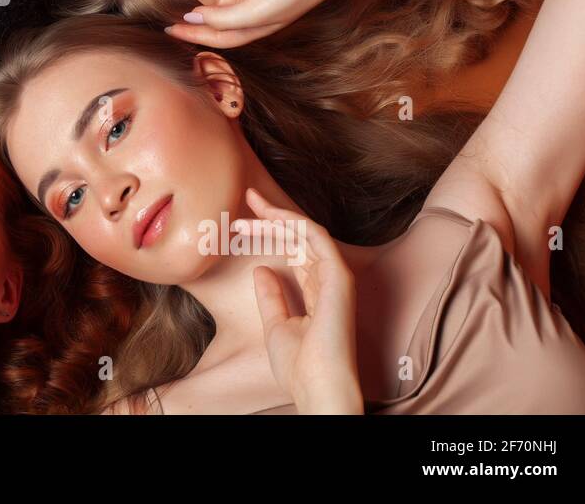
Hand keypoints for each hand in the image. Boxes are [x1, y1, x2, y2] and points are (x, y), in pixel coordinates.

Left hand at [242, 189, 362, 414]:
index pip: (295, 252)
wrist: (316, 386)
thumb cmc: (300, 365)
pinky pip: (318, 238)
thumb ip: (271, 297)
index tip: (245, 220)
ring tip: (252, 206)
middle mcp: (328, 281)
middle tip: (248, 199)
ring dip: (279, 216)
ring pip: (307, 233)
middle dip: (273, 216)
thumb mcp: (276, 325)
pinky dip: (295, 223)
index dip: (272, 232)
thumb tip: (262, 270)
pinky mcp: (339, 277)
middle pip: (300, 238)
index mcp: (317, 293)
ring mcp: (336, 278)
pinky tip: (273, 216)